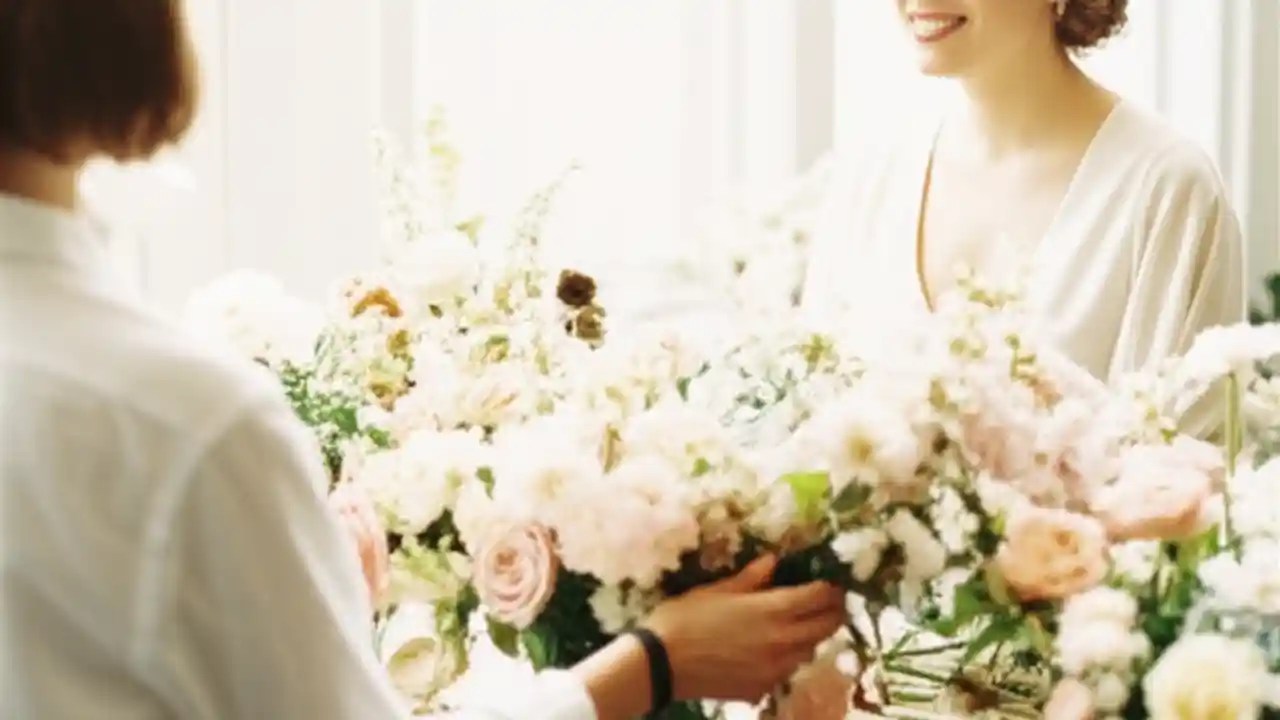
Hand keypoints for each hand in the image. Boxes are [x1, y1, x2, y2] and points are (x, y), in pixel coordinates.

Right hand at [645, 555, 846, 703]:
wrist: (661, 663)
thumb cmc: (685, 617)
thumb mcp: (718, 590)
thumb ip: (752, 578)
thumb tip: (774, 561)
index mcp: (773, 610)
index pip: (820, 597)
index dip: (830, 588)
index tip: (830, 582)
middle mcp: (783, 641)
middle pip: (826, 626)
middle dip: (832, 612)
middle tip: (826, 602)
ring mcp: (775, 669)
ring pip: (809, 651)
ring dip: (810, 636)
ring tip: (797, 625)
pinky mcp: (763, 689)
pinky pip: (786, 671)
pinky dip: (786, 658)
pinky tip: (769, 651)